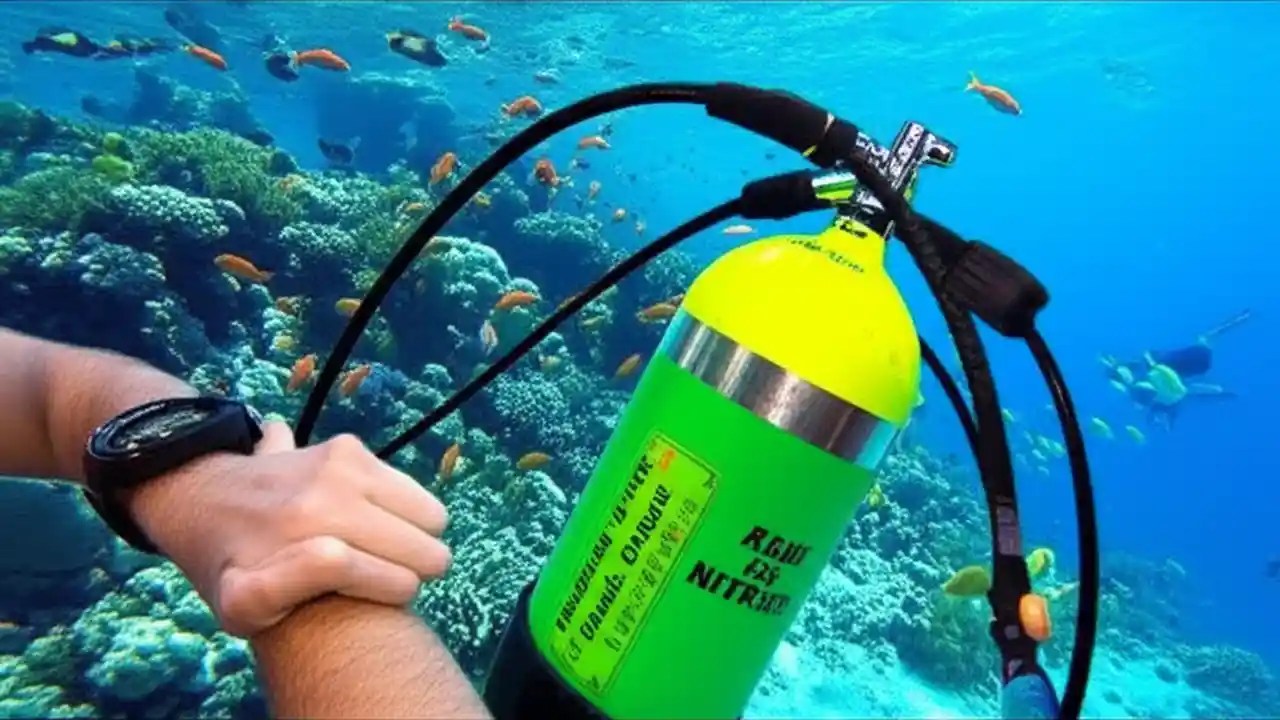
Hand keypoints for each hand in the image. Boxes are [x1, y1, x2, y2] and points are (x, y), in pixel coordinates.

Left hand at [125, 422, 450, 637]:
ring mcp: (341, 463)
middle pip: (426, 552)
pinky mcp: (348, 446)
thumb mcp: (241, 605)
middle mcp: (325, 494)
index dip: (392, 600)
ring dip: (415, 543)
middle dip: (412, 573)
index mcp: (306, 535)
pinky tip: (370, 521)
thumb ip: (277, 592)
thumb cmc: (232, 570)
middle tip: (376, 579)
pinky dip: (409, 513)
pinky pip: (416, 494)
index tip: (370, 600)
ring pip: (432, 520)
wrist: (199, 501)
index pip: (399, 583)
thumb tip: (334, 552)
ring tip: (377, 551)